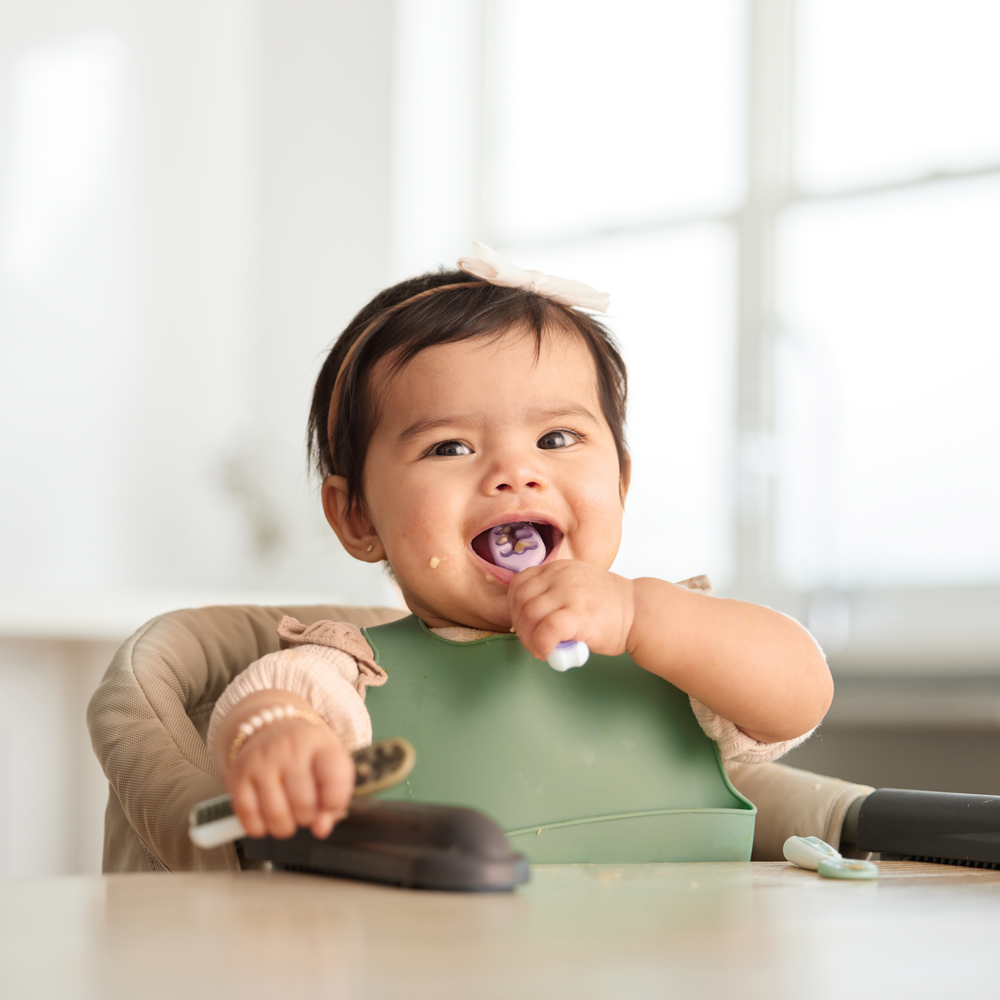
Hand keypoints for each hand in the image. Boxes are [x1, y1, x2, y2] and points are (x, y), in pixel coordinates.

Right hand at [218, 692, 354, 839]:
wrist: (269, 728)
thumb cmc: (305, 752)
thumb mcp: (331, 762)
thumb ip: (336, 797)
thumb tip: (321, 829)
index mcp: (319, 742)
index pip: (335, 779)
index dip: (335, 803)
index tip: (329, 804)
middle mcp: (289, 748)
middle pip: (304, 804)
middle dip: (307, 818)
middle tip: (305, 809)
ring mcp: (261, 761)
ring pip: (276, 816)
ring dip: (285, 827)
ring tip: (288, 815)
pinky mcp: (238, 776)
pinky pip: (249, 819)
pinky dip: (260, 827)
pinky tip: (267, 816)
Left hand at [507, 560, 634, 660]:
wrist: (640, 611)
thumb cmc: (608, 606)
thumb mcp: (575, 587)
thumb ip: (552, 595)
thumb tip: (527, 620)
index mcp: (558, 569)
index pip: (519, 584)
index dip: (515, 607)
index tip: (524, 623)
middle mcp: (561, 576)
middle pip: (520, 600)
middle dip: (520, 626)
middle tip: (532, 642)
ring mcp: (570, 593)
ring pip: (530, 615)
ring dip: (529, 639)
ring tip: (542, 650)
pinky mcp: (579, 614)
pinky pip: (546, 630)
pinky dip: (541, 644)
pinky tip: (549, 651)